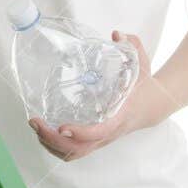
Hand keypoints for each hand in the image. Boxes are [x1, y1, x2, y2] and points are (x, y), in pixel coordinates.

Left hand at [29, 33, 162, 160]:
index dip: (80, 133)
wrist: (153, 106)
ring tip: (35, 125)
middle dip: (53, 139)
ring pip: (74, 153)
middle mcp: (109, 133)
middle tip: (35, 121)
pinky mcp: (95, 141)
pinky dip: (56, 145)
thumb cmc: (143, 87)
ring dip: (51, 144)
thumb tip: (117, 34)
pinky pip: (74, 151)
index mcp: (120, 117)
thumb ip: (131, 46)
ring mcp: (101, 140)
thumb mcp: (141, 64)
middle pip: (79, 149)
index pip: (99, 133)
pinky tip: (43, 131)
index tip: (62, 126)